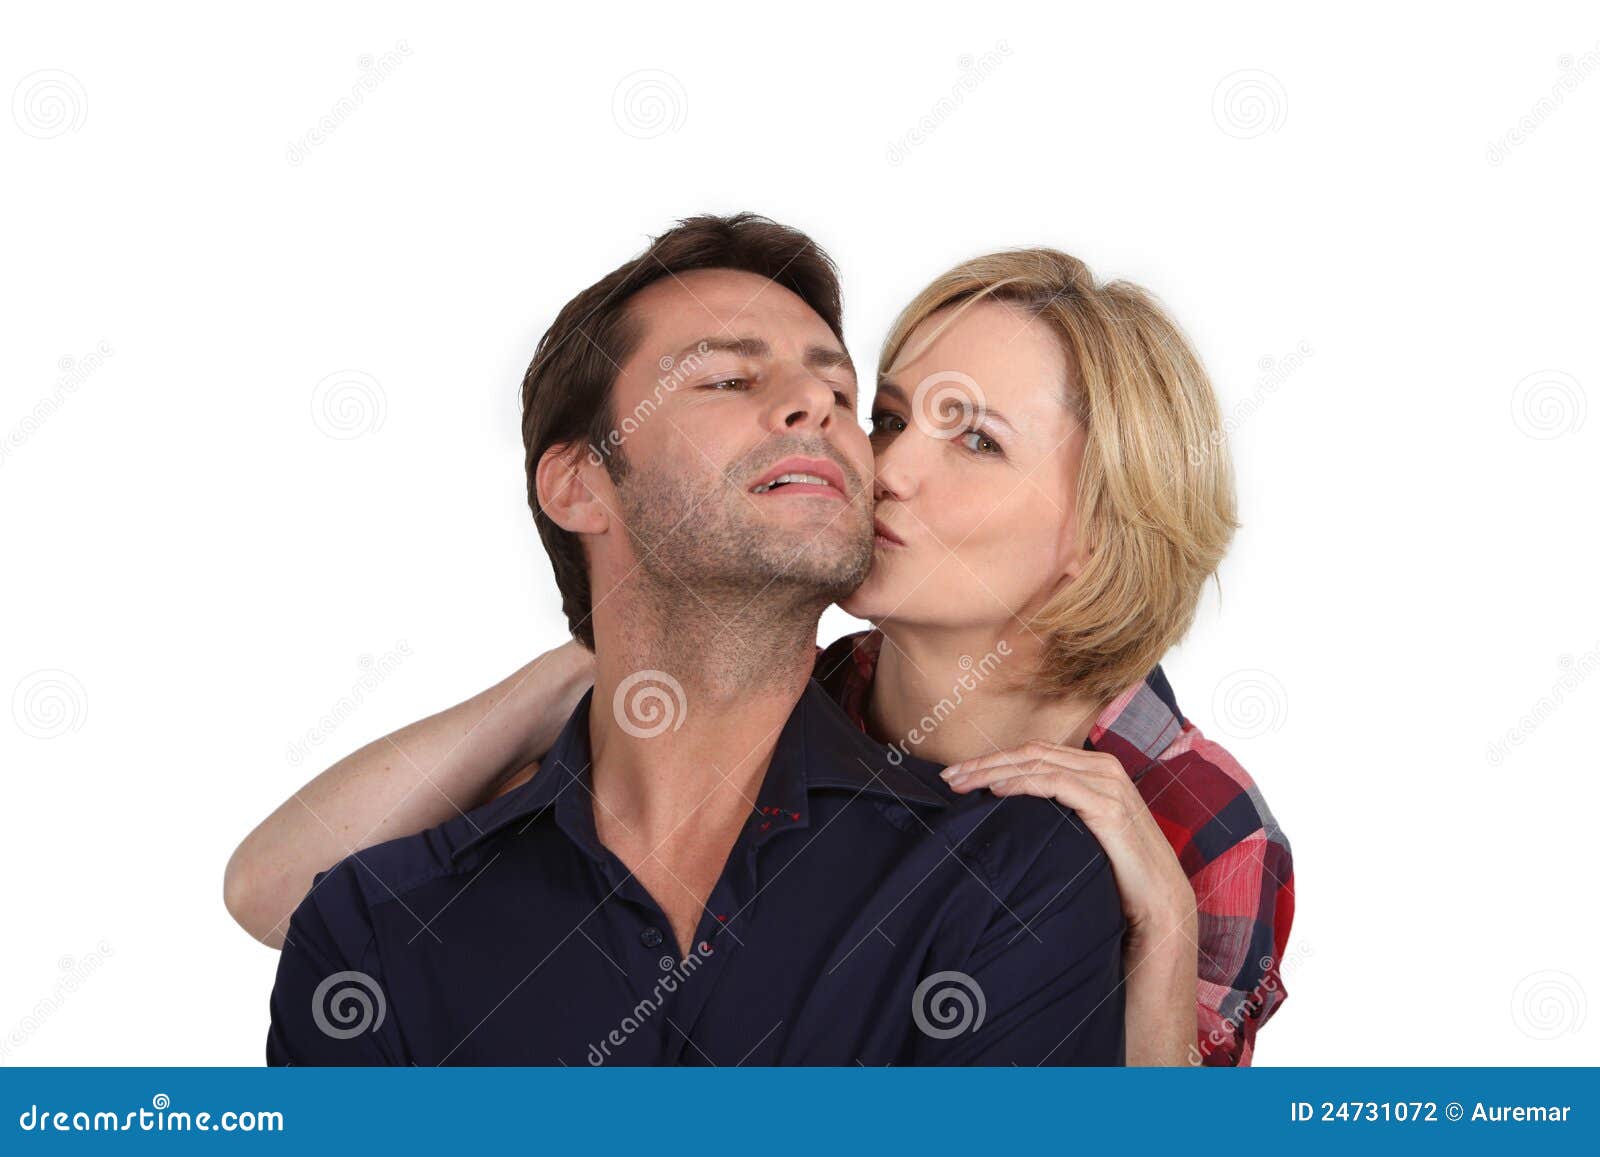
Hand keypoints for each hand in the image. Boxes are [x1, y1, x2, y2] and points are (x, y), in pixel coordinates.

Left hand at [941, 740, 1195, 942]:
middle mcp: (1103, 767)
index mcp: (1095, 768)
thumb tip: (1010, 814)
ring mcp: (1107, 783)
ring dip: (993, 771)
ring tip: (961, 784)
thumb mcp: (1082, 833)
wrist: (1158, 901)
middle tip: (948, 777)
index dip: (993, 760)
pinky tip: (996, 791)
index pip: (1033, 753)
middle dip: (984, 762)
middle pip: (1030, 753)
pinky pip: (1055, 784)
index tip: (957, 774)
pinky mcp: (1108, 805)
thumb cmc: (1117, 870)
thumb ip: (1057, 814)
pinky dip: (1022, 783)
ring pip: (1037, 764)